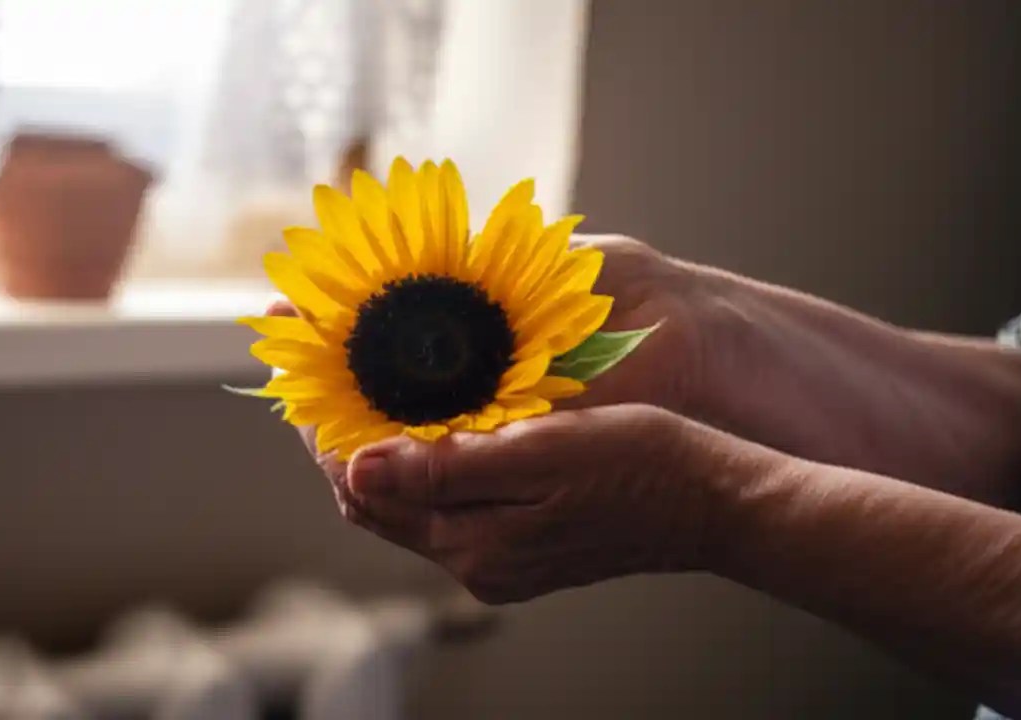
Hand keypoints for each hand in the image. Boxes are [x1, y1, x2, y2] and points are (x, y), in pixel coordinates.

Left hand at [338, 404, 771, 603]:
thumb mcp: (542, 454)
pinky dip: (421, 457)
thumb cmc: (641, 466)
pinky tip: (427, 414)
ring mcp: (498, 554)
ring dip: (380, 446)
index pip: (364, 491)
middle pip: (377, 499)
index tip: (306, 376)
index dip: (325, 434)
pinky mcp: (518, 539)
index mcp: (474, 545)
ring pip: (408, 498)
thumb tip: (357, 469)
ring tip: (366, 383)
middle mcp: (476, 560)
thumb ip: (446, 470)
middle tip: (326, 372)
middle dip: (343, 437)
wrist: (713, 501)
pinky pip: (445, 498)